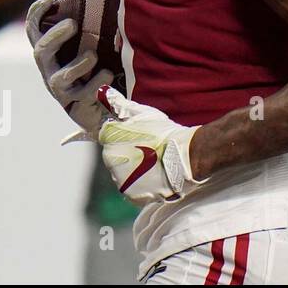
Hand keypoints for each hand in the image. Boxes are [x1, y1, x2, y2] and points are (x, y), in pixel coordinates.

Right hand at [26, 0, 113, 134]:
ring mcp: (61, 89)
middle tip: (72, 24)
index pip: (34, 32)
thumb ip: (97, 20)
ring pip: (59, 77)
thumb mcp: (94, 43)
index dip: (36, 15)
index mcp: (52, 53)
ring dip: (78, 63)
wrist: (104, 109)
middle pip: (41, 52)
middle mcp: (51, 70)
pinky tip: (107, 74)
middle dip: (55, 36)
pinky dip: (96, 82)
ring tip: (93, 55)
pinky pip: (83, 93)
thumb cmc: (97, 67)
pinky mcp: (75, 104)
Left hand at [96, 86, 205, 204]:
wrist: (185, 155)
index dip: (125, 137)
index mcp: (110, 141)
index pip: (109, 138)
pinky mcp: (132, 195)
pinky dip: (142, 184)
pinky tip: (155, 175)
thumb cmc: (165, 132)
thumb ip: (120, 104)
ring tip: (154, 163)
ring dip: (134, 170)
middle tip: (149, 149)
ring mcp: (121, 181)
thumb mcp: (143, 113)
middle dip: (128, 154)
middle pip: (115, 157)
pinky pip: (133, 189)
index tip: (140, 137)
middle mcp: (110, 162)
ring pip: (123, 174)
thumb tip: (102, 92)